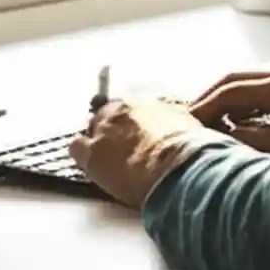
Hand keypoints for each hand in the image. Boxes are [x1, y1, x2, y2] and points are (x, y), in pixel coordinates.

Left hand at [69, 97, 223, 207]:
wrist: (181, 168)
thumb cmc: (193, 152)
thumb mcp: (193, 127)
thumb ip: (182, 121)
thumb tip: (186, 125)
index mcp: (150, 102)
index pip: (133, 107)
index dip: (134, 123)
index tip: (139, 134)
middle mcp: (125, 108)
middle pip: (109, 114)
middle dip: (115, 131)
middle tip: (125, 149)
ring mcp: (105, 129)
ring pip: (91, 129)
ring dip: (98, 142)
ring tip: (109, 160)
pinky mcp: (92, 152)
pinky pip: (76, 147)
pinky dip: (82, 154)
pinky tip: (93, 166)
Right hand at [189, 68, 269, 152]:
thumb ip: (265, 139)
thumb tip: (231, 137)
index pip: (232, 90)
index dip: (205, 106)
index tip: (186, 122)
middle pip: (237, 77)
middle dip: (210, 95)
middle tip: (190, 118)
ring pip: (251, 80)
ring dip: (228, 96)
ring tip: (213, 119)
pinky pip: (267, 87)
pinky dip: (247, 99)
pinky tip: (249, 119)